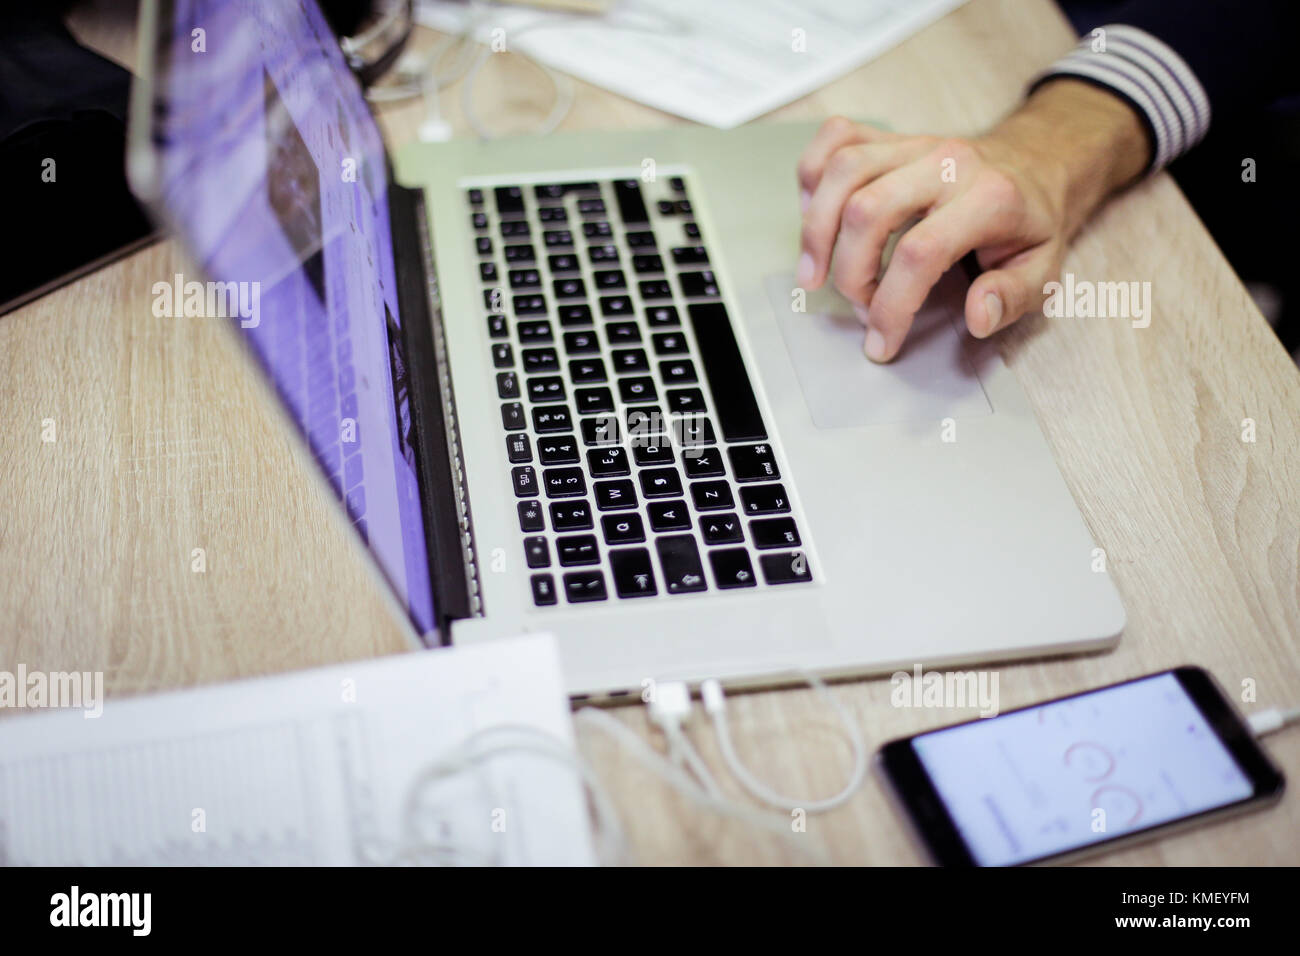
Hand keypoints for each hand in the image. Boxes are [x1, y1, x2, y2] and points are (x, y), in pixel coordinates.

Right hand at [795, 80, 1149, 361]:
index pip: (920, 254)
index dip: (891, 306)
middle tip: (860, 307)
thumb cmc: (1031, 223)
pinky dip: (812, 174)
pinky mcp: (892, 136)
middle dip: (850, 273)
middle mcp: (947, 162)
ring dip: (816, 229)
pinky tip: (814, 214)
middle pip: (868, 210)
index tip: (881, 341)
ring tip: (815, 274)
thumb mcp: (1044, 270)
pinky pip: (836, 137)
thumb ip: (1012, 297)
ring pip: (843, 170)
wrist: (1037, 163)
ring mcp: (915, 143)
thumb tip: (976, 316)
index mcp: (990, 198)